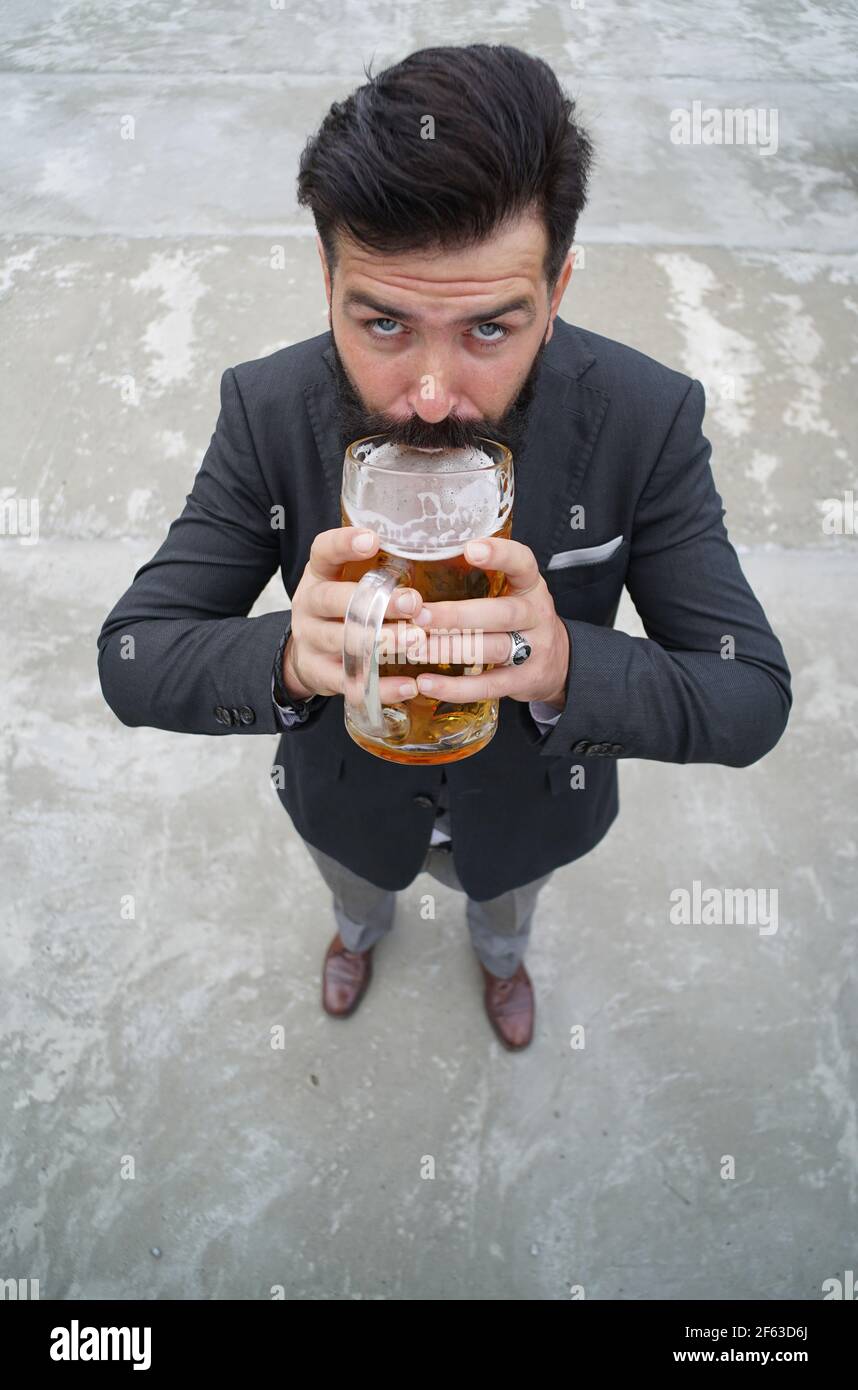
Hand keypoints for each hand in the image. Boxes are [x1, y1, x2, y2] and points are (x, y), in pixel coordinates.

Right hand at [281, 527, 424, 702]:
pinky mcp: (320, 674)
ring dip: (382, 642)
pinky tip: (410, 685)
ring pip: (344, 642)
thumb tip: (440, 553)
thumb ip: (375, 570)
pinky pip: (350, 683)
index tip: (372, 540)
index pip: (323, 552)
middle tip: (414, 603)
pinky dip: (382, 687)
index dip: (344, 544)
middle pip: (333, 600)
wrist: (304, 656)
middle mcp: (309, 605)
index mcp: (318, 576)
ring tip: (415, 641)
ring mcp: (311, 641)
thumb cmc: (340, 611)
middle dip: (375, 602)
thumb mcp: (345, 582)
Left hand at [407, 537, 570, 709]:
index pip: (522, 563)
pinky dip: (455, 687)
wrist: (558, 664)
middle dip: (456, 615)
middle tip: (419, 615)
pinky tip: (426, 683)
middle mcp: (535, 615)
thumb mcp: (514, 593)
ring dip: (450, 649)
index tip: (470, 549)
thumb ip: (482, 581)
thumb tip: (420, 573)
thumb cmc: (519, 621)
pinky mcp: (522, 682)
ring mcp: (533, 651)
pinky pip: (488, 685)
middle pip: (499, 613)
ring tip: (416, 648)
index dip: (499, 555)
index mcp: (530, 586)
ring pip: (491, 648)